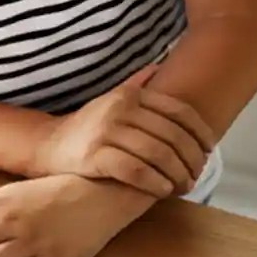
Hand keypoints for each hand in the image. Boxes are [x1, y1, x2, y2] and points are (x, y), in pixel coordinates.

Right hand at [30, 66, 216, 197]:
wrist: (47, 145)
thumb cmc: (85, 127)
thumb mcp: (110, 99)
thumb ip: (136, 84)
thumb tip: (159, 66)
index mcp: (131, 95)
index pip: (179, 112)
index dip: (200, 133)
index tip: (208, 152)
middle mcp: (120, 110)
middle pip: (172, 136)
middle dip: (191, 160)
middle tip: (197, 176)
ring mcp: (106, 132)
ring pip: (157, 154)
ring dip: (177, 174)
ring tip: (183, 187)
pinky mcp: (94, 156)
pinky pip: (135, 170)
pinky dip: (154, 182)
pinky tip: (163, 190)